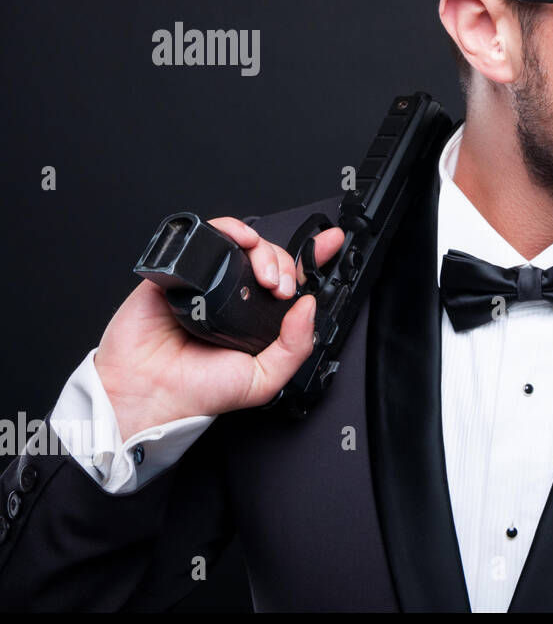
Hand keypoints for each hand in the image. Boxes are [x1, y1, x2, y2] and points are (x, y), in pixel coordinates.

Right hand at [94, 217, 345, 437]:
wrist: (148, 393)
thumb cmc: (196, 391)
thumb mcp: (263, 379)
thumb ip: (295, 347)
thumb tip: (309, 307)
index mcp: (255, 318)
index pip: (288, 280)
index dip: (311, 258)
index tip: (332, 242)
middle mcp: (234, 296)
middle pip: (269, 258)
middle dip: (285, 264)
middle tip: (281, 289)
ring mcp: (207, 281)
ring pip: (243, 243)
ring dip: (264, 250)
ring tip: (266, 278)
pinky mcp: (179, 271)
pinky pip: (207, 238)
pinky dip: (229, 230)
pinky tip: (241, 242)